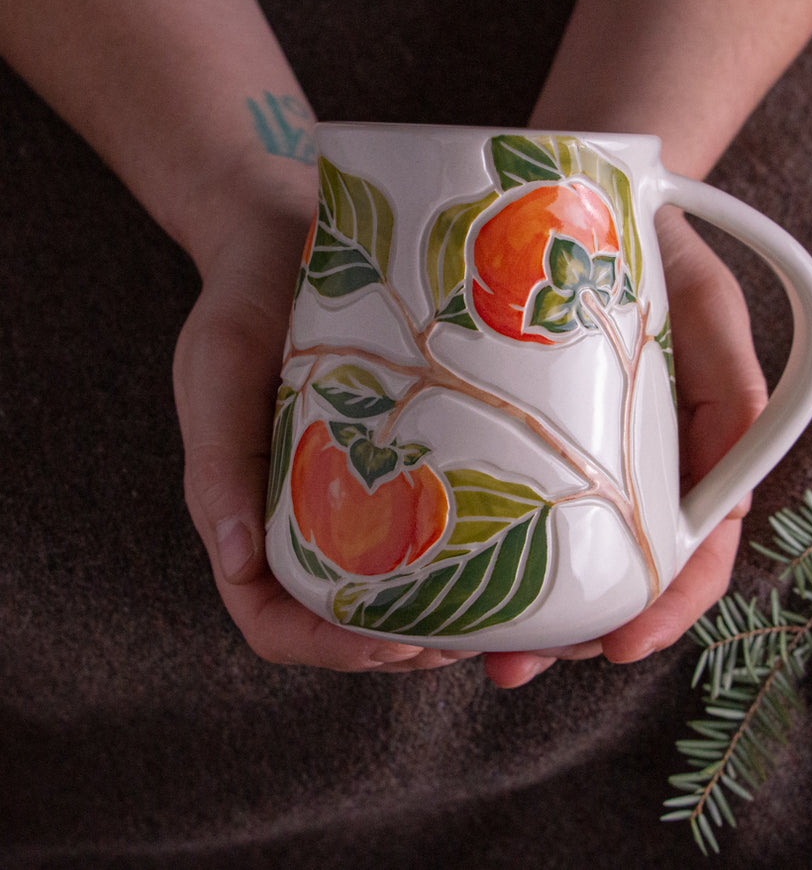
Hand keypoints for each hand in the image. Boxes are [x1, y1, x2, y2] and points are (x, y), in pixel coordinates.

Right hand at [172, 168, 479, 672]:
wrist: (281, 234)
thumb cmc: (236, 303)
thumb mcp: (214, 373)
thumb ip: (214, 465)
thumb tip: (235, 563)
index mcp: (252, 515)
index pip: (276, 623)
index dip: (329, 651)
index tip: (394, 644)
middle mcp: (310, 515)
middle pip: (350, 623)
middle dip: (408, 647)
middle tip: (474, 636)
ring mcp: (360, 490)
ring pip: (401, 587)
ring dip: (450, 616)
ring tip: (508, 613)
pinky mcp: (405, 454)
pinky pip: (436, 521)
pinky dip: (474, 551)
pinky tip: (524, 542)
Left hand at [483, 209, 767, 686]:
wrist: (591, 197)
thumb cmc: (664, 250)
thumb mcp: (712, 309)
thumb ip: (737, 391)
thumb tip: (730, 500)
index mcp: (697, 455)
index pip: (695, 555)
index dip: (668, 610)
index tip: (619, 647)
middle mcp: (637, 468)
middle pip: (617, 575)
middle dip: (571, 632)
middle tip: (515, 664)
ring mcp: (581, 457)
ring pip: (560, 555)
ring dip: (523, 609)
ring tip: (471, 644)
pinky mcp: (529, 437)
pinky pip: (511, 505)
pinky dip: (490, 547)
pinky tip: (449, 571)